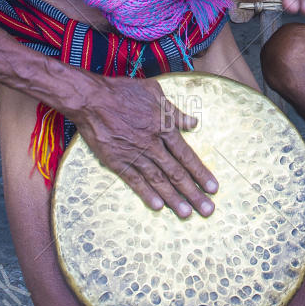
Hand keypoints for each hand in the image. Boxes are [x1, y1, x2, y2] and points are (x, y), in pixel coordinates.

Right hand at [67, 77, 217, 218]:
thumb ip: (174, 112)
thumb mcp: (154, 93)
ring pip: (158, 180)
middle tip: (207, 210)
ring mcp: (134, 154)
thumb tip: (193, 123)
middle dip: (193, 193)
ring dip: (173, 199)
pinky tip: (158, 206)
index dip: (201, 173)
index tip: (213, 188)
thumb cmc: (123, 91)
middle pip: (176, 173)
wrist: (91, 99)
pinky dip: (146, 194)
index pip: (187, 155)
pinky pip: (135, 180)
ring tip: (186, 214)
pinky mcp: (117, 161)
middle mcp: (152, 144)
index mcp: (164, 126)